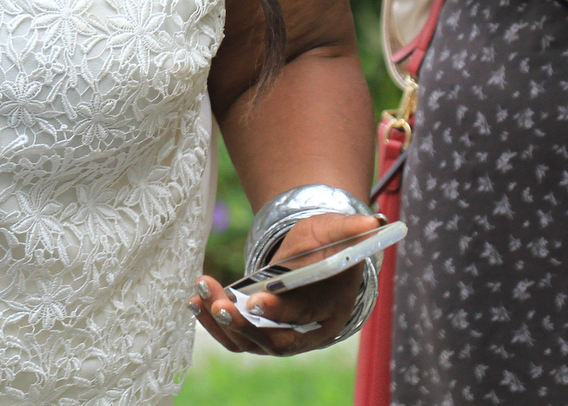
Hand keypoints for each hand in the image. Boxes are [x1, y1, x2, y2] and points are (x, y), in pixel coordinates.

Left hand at [191, 212, 379, 355]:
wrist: (320, 260)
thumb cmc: (330, 244)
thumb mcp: (338, 231)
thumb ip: (350, 228)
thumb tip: (372, 223)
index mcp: (331, 310)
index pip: (304, 316)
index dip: (280, 310)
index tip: (254, 299)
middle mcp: (308, 333)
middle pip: (274, 341)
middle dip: (245, 324)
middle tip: (219, 304)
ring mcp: (283, 337)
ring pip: (249, 343)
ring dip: (221, 322)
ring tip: (199, 295)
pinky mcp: (262, 334)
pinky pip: (237, 338)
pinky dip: (215, 324)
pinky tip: (195, 302)